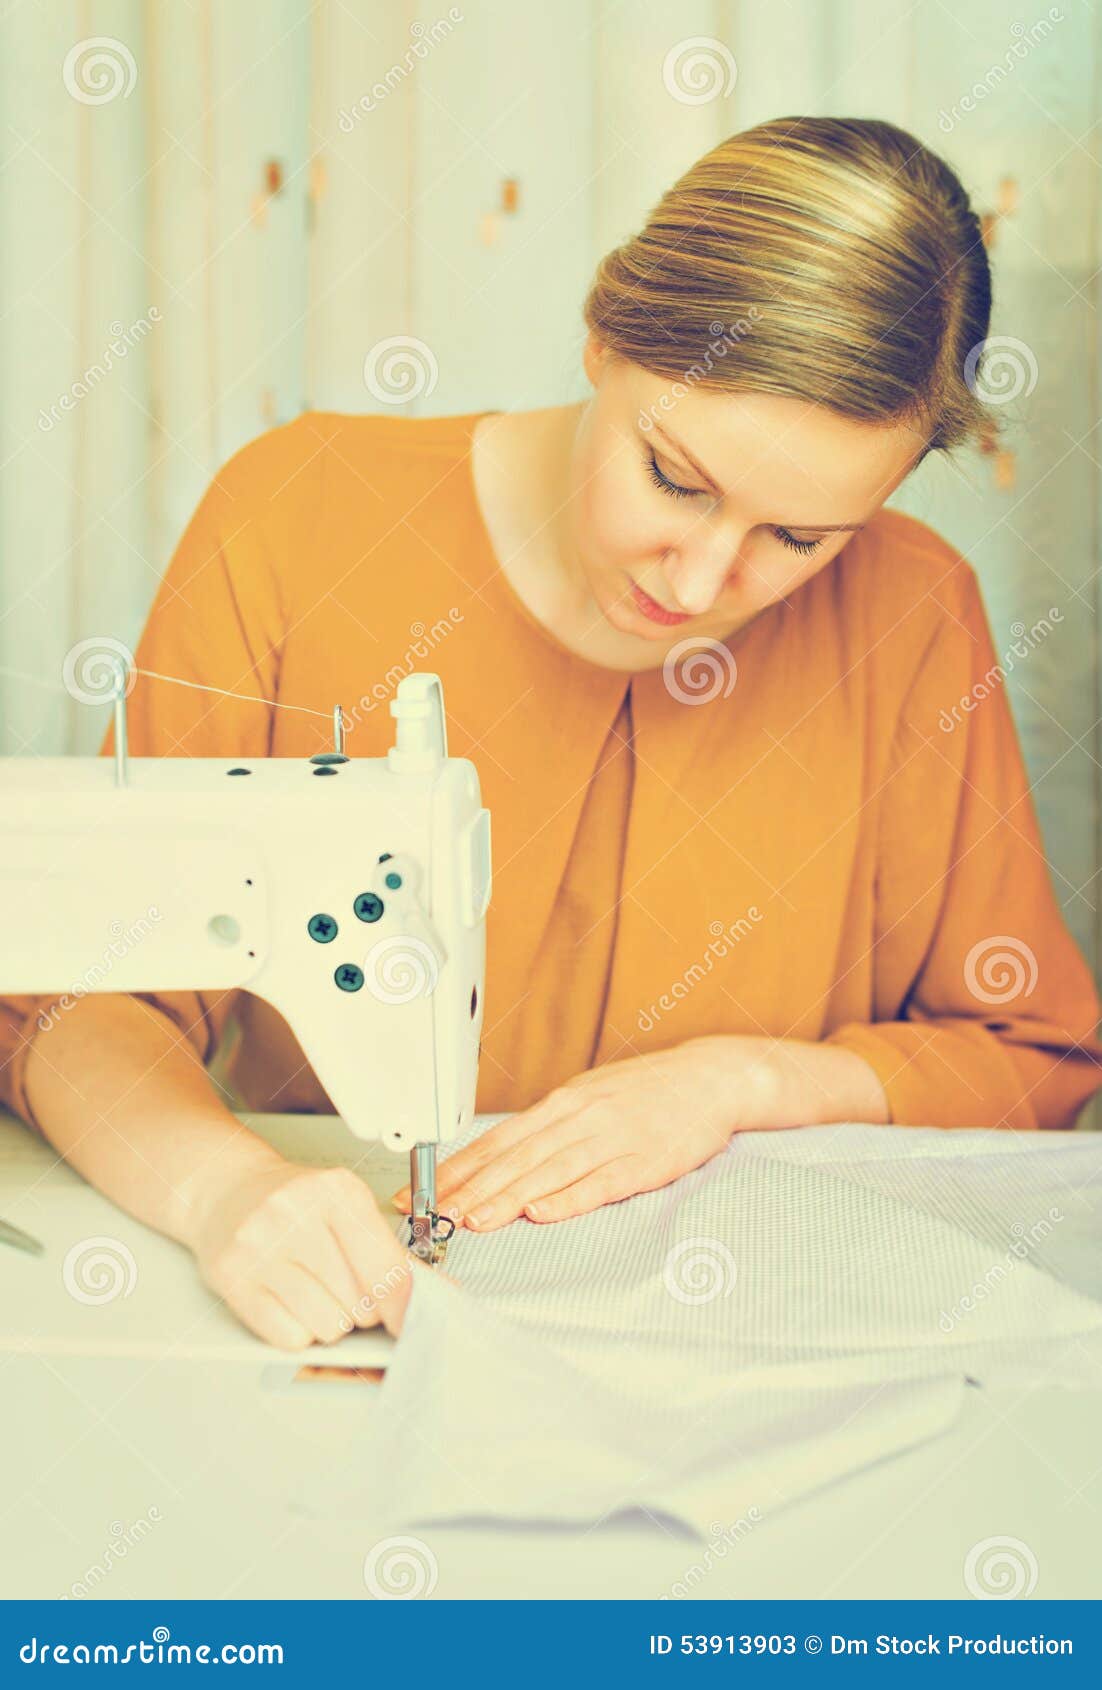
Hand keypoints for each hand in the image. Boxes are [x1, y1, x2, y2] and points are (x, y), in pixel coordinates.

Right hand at [188, 1157, 420, 1348]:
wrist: (227, 1189)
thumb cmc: (292, 1201)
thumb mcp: (346, 1206)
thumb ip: (388, 1250)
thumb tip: (435, 1293)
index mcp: (336, 1190)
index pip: (387, 1269)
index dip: (405, 1305)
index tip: (410, 1322)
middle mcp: (295, 1214)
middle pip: (361, 1304)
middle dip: (362, 1308)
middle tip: (344, 1286)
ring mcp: (260, 1247)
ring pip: (328, 1326)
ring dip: (330, 1321)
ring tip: (314, 1289)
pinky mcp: (232, 1278)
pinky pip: (289, 1337)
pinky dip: (297, 1330)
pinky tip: (289, 1301)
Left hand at [390, 1036, 784, 1230]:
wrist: (708, 1079)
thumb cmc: (644, 1094)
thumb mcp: (588, 1098)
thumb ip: (547, 1129)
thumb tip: (497, 1159)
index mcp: (561, 1104)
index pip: (496, 1141)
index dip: (455, 1170)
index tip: (418, 1193)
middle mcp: (578, 1118)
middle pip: (513, 1159)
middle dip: (468, 1190)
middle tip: (430, 1216)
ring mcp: (610, 1138)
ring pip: (548, 1172)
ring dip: (507, 1199)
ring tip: (472, 1221)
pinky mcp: (644, 1161)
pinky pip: (600, 1182)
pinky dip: (569, 1199)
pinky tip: (541, 1214)